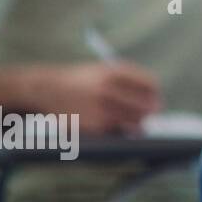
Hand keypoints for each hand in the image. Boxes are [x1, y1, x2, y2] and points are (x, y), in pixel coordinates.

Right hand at [32, 62, 162, 133]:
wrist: (46, 89)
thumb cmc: (81, 80)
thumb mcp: (103, 70)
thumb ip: (129, 79)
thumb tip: (155, 98)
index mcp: (113, 72)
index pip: (149, 84)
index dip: (155, 93)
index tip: (156, 97)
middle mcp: (107, 89)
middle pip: (146, 105)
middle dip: (151, 111)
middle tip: (152, 113)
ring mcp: (100, 108)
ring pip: (135, 121)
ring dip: (139, 123)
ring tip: (137, 121)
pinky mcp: (93, 126)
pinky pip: (118, 131)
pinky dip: (121, 130)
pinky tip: (116, 126)